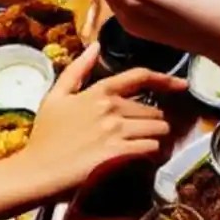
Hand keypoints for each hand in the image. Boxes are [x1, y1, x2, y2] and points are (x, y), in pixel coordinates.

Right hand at [17, 42, 185, 193]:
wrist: (37, 172)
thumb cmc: (45, 137)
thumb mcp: (55, 97)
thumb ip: (77, 70)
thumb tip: (95, 47)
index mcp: (98, 92)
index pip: (140, 76)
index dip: (166, 79)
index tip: (181, 85)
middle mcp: (111, 108)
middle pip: (153, 112)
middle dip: (151, 124)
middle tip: (139, 137)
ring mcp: (116, 131)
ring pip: (157, 131)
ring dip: (154, 140)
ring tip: (138, 150)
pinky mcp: (120, 154)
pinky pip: (151, 149)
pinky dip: (150, 155)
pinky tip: (138, 160)